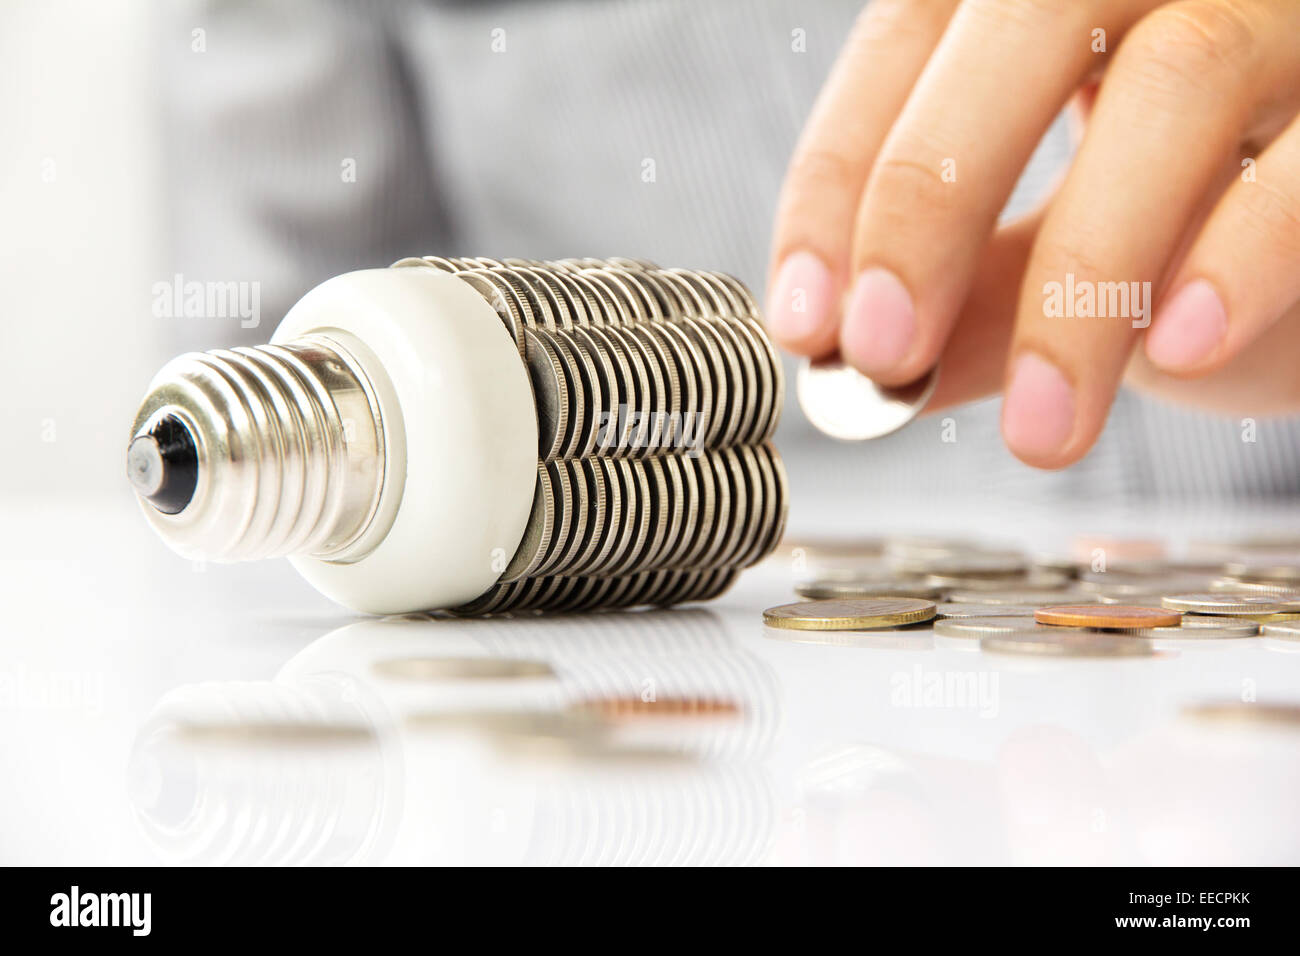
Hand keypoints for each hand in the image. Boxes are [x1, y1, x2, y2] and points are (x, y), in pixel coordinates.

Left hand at [768, 0, 1299, 467]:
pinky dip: (1241, 255)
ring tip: (1041, 425)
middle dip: (930, 199)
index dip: (838, 180)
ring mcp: (1284, 11)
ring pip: (1178, 82)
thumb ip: (972, 296)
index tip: (805, 321)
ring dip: (1082, 278)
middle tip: (883, 353)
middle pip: (1026, 21)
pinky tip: (1182, 347)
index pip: (909, 35)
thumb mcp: (1061, 247)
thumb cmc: (1201, 213)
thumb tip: (860, 371)